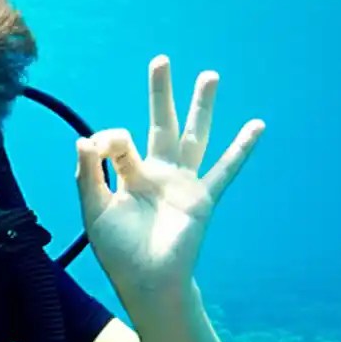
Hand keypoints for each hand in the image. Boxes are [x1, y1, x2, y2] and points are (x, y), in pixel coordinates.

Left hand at [74, 55, 264, 293]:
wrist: (146, 281)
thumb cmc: (118, 251)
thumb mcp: (94, 210)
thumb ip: (88, 175)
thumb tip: (83, 138)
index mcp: (128, 174)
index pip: (118, 141)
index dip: (106, 140)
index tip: (96, 148)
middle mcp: (157, 172)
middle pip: (161, 123)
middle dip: (161, 93)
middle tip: (162, 60)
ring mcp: (182, 182)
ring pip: (194, 136)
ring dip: (202, 106)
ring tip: (209, 76)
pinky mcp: (202, 197)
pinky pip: (225, 169)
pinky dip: (241, 148)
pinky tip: (257, 126)